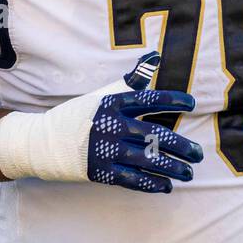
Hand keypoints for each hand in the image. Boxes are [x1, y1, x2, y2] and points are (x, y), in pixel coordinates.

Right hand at [0, 51, 203, 192]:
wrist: (44, 142)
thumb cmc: (80, 115)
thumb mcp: (104, 94)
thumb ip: (132, 80)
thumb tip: (155, 57)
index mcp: (112, 103)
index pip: (147, 99)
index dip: (172, 100)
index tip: (192, 104)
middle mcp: (110, 125)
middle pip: (153, 135)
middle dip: (180, 146)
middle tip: (198, 154)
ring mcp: (105, 150)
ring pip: (147, 160)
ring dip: (171, 168)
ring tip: (188, 172)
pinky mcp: (100, 172)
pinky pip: (132, 179)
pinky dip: (151, 183)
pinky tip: (167, 186)